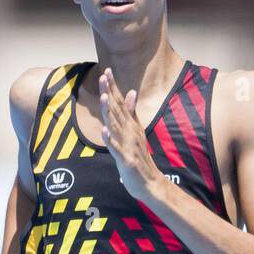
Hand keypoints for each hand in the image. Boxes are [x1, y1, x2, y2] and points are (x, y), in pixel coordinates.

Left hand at [99, 67, 162, 200]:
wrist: (150, 182)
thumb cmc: (139, 158)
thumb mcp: (135, 132)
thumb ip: (131, 113)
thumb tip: (131, 93)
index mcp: (131, 125)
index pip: (121, 103)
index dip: (113, 88)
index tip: (106, 71)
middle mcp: (130, 132)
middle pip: (118, 110)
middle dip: (110, 93)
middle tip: (103, 76)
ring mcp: (128, 145)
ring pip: (117, 126)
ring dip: (110, 112)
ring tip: (103, 97)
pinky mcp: (126, 160)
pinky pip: (117, 148)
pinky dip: (110, 140)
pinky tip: (105, 131)